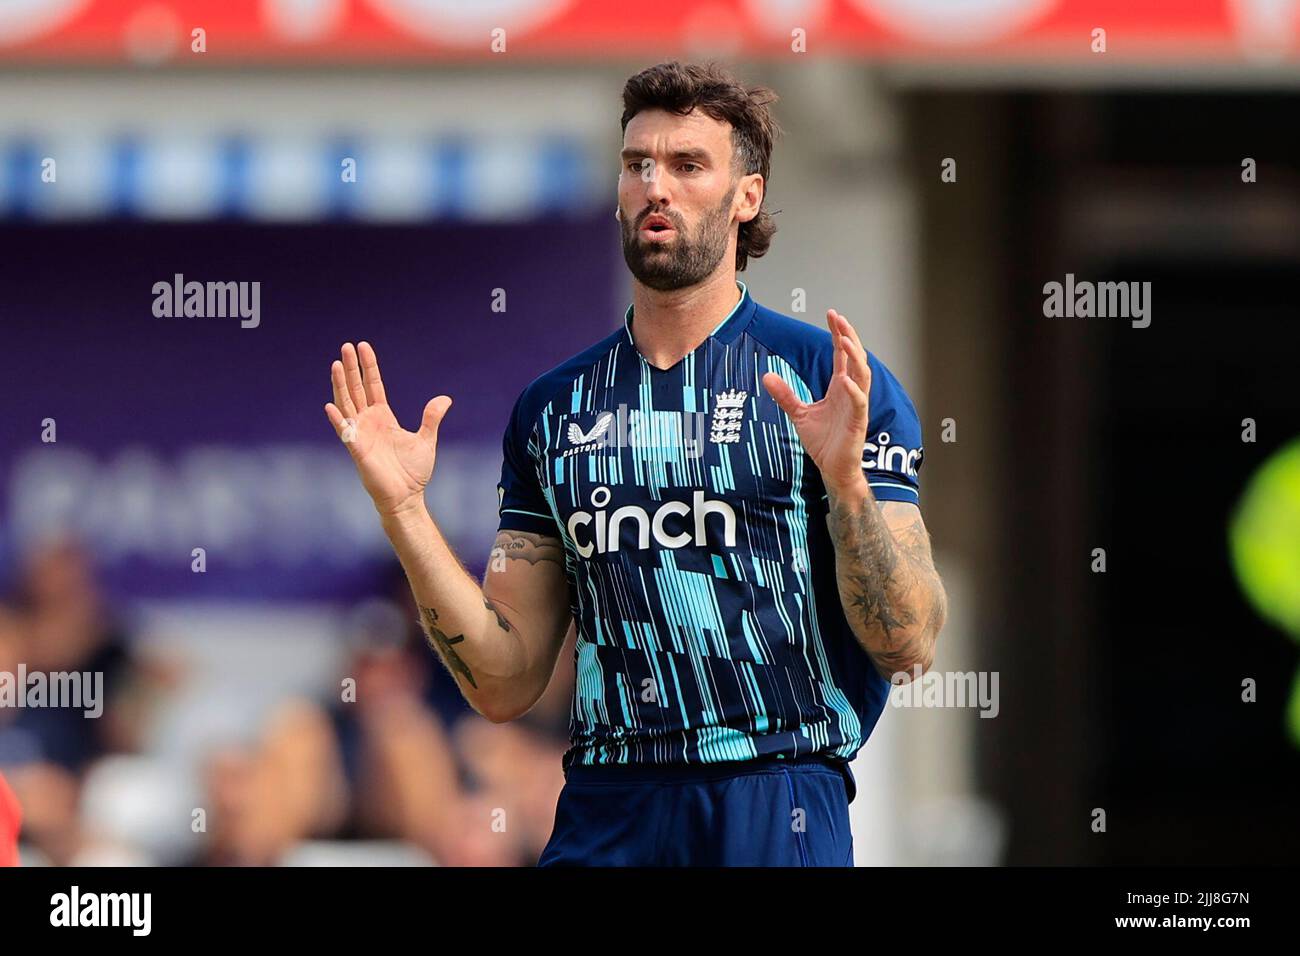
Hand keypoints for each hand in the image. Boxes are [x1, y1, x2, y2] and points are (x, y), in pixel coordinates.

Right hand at [324, 341, 452, 517]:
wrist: (407, 496)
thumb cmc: (414, 472)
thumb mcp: (426, 439)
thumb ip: (432, 418)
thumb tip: (445, 399)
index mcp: (384, 417)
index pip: (374, 385)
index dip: (369, 367)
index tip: (363, 347)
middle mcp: (369, 422)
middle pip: (357, 388)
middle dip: (352, 368)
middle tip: (346, 345)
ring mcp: (361, 434)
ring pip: (347, 403)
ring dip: (340, 385)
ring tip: (337, 364)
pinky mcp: (357, 449)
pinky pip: (345, 432)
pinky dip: (338, 419)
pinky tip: (331, 406)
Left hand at [762, 309, 870, 498]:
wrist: (833, 468)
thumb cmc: (823, 442)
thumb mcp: (799, 413)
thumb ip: (785, 395)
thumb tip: (766, 376)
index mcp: (840, 387)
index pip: (842, 355)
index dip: (838, 334)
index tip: (832, 316)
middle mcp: (851, 392)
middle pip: (855, 357)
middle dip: (849, 336)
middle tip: (839, 319)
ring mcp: (857, 405)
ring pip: (862, 374)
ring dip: (855, 357)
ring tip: (845, 340)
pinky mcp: (858, 422)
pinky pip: (859, 402)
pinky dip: (854, 390)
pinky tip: (846, 379)